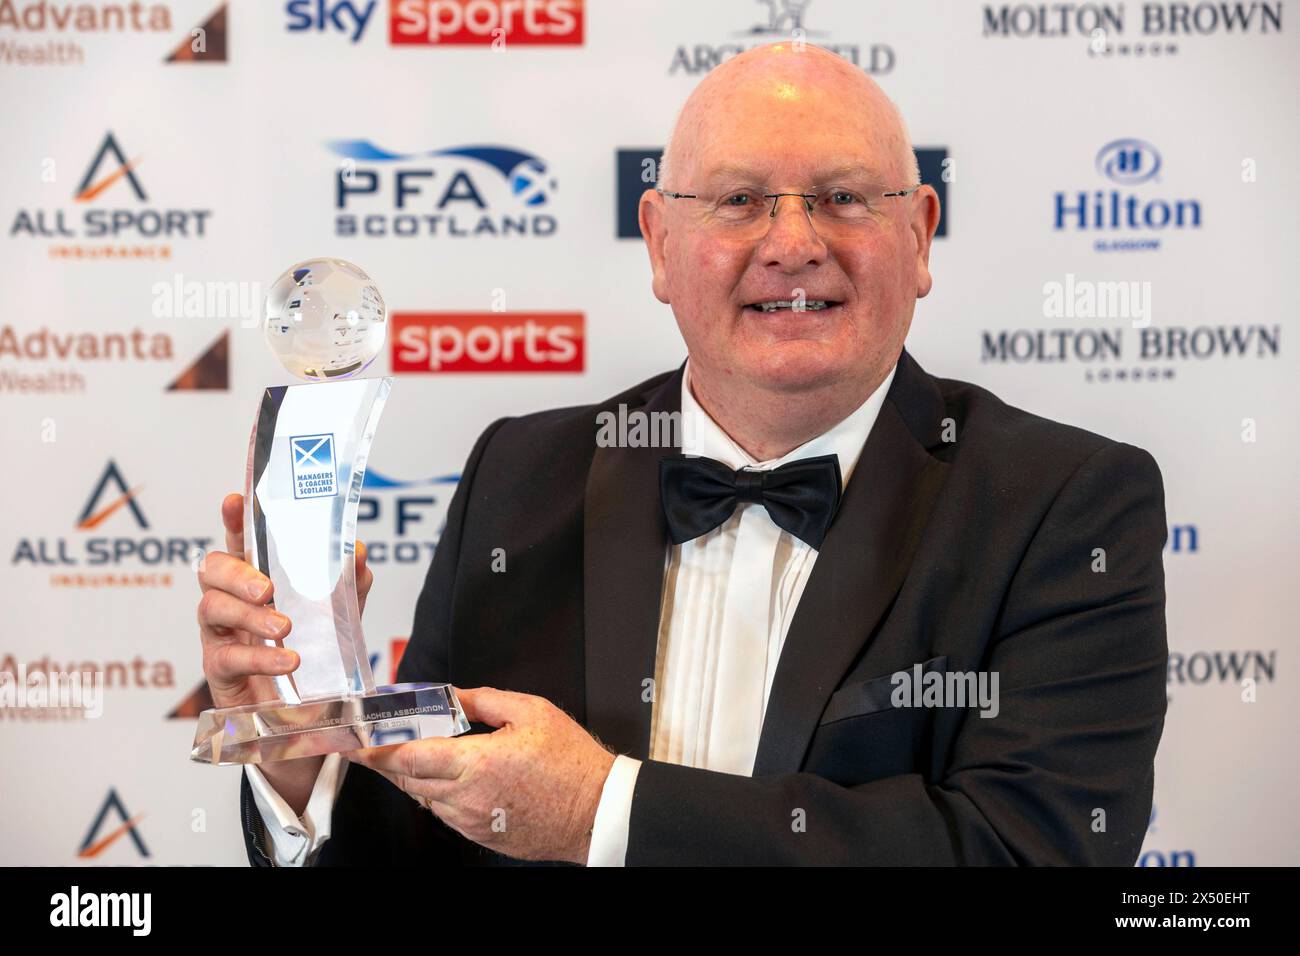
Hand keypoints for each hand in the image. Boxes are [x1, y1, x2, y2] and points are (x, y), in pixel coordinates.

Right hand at [196, 492, 373, 709]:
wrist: (306, 714)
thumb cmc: (311, 655)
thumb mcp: (337, 618)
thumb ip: (347, 587)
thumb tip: (359, 552)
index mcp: (256, 580)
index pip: (242, 543)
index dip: (235, 521)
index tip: (234, 501)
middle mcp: (231, 601)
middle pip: (212, 570)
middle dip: (237, 573)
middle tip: (267, 588)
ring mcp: (220, 635)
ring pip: (212, 609)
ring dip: (249, 616)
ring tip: (284, 627)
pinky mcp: (219, 670)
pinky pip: (227, 657)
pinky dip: (259, 658)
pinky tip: (288, 661)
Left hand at [348, 687, 616, 865]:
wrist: (597, 811)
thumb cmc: (571, 764)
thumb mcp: (532, 712)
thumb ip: (484, 700)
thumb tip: (453, 696)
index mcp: (474, 763)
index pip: (407, 757)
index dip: (375, 750)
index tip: (354, 742)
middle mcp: (465, 797)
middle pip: (407, 779)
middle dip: (388, 761)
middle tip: (375, 743)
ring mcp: (470, 821)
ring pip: (424, 798)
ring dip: (415, 776)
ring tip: (421, 754)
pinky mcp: (480, 835)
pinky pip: (446, 813)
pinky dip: (439, 794)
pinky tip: (453, 777)